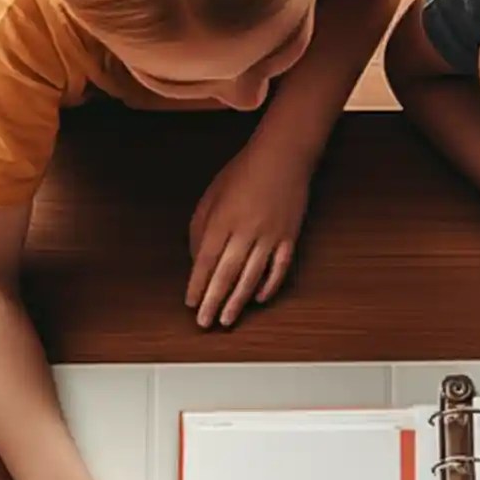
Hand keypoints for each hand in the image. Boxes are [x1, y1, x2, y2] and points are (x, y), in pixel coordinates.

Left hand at [186, 141, 310, 327]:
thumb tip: (197, 259)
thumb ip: (201, 227)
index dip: (197, 284)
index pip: (206, 260)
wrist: (283, 157)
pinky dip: (269, 286)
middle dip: (213, 301)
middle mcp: (246, 231)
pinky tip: (258, 300)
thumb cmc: (243, 173)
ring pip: (252, 276)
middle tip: (204, 323)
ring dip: (238, 301)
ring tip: (227, 320)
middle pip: (226, 274)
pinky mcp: (289, 238)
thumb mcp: (212, 195)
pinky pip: (279, 268)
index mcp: (223, 219)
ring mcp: (270, 236)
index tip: (190, 302)